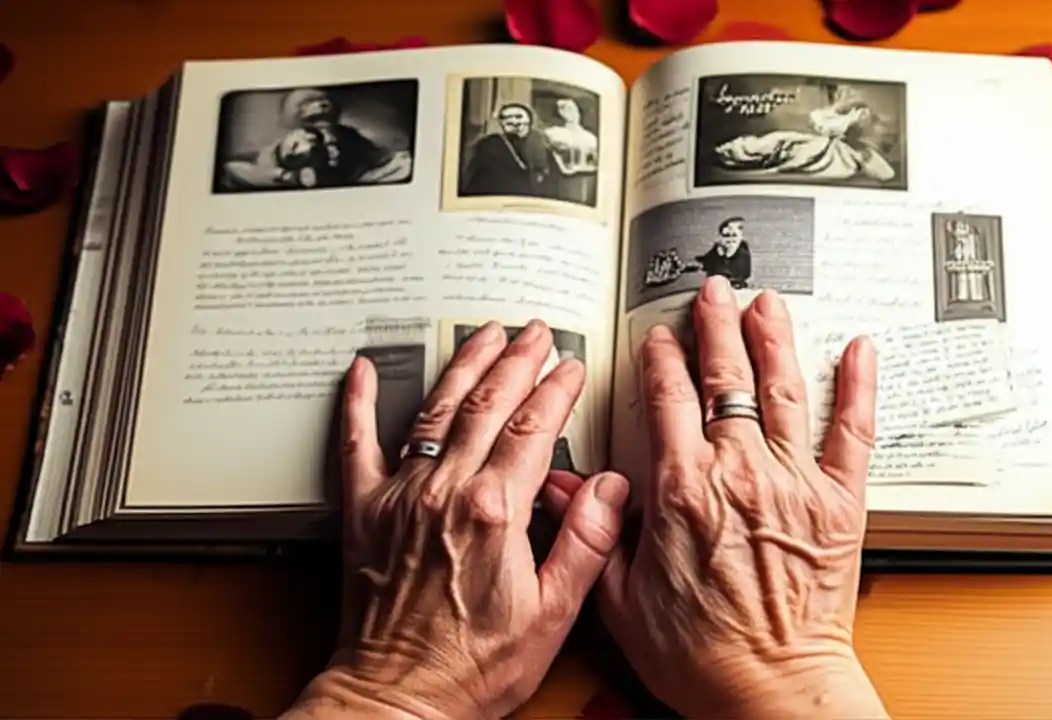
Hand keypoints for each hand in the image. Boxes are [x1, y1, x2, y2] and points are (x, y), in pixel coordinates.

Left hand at [283, 320, 629, 719]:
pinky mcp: (366, 513)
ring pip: (435, 410)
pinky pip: (356, 444)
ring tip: (482, 335)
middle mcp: (445, 492)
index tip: (570, 368)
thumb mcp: (552, 615)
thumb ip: (586, 544)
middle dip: (515, 360)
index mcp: (495, 511)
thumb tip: (612, 489)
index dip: (556, 390)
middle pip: (486, 404)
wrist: (396, 700)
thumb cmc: (472, 668)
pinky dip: (358, 403)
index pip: (534, 427)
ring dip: (462, 366)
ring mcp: (401, 497)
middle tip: (532, 331)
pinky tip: (362, 370)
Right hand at [590, 277, 884, 717]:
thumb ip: (593, 532)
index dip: (661, 359)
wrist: (772, 692)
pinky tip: (858, 352)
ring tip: (765, 302)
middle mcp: (739, 474)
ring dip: (771, 338)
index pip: (668, 399)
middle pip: (724, 378)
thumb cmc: (701, 656)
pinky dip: (858, 387)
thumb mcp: (620, 600)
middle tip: (711, 293)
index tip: (658, 338)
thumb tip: (560, 488)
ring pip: (782, 389)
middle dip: (714, 326)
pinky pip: (853, 433)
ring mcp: (794, 483)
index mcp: (684, 491)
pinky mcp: (840, 504)